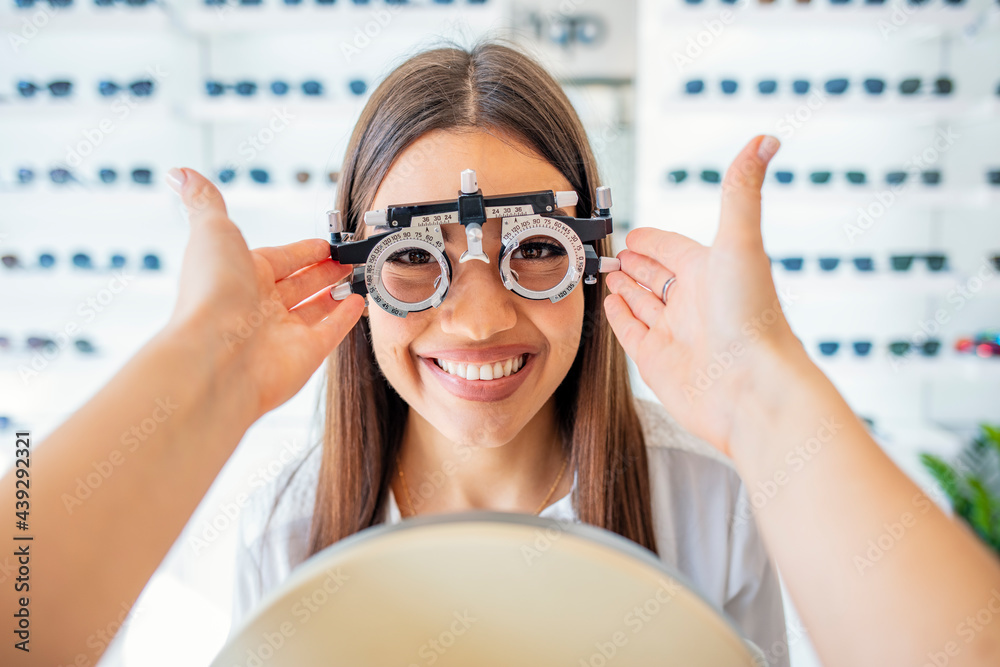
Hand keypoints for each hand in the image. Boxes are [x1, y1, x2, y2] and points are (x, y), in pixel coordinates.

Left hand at [166, 168, 364, 422]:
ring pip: (315, 309)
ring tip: (355, 277)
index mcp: (241, 275)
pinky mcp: (305, 355)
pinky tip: (357, 303)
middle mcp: (259, 305)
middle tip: (345, 259)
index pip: (279, 258)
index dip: (303, 250)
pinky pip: (330, 333)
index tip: (325, 243)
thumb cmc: (211, 292)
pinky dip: (345, 318)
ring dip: (335, 292)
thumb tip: (181, 173)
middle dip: (322, 270)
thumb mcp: (212, 230)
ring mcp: (282, 333)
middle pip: (298, 284)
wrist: (216, 354)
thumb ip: (205, 201)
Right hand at [604, 135, 802, 455]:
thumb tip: (765, 139)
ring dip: (626, 287)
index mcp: (711, 271)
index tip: (635, 233)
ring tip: (608, 274)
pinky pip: (632, 332)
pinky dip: (620, 317)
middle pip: (657, 276)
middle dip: (636, 262)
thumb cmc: (753, 319)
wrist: (752, 391)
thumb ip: (742, 190)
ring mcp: (675, 333)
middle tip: (615, 251)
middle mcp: (694, 302)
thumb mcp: (741, 243)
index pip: (673, 248)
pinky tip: (611, 306)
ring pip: (644, 303)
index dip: (653, 240)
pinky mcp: (657, 362)